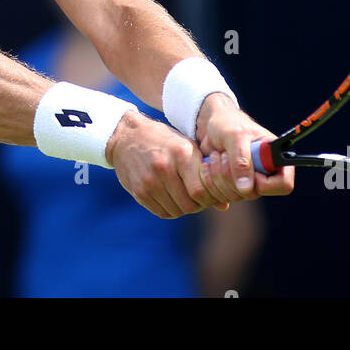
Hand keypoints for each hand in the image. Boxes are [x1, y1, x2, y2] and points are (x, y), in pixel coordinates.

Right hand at [107, 111, 224, 218]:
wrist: (126, 136)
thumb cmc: (164, 141)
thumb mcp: (186, 147)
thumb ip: (205, 173)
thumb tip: (224, 205)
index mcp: (181, 153)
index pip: (201, 190)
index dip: (209, 197)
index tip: (210, 193)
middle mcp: (164, 168)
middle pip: (190, 204)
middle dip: (198, 205)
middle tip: (199, 198)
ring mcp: (149, 181)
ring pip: (177, 210)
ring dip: (185, 208)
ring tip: (185, 196)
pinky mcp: (139, 192)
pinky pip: (162, 212)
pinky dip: (171, 209)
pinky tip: (172, 198)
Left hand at [196, 93, 294, 202]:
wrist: (209, 126)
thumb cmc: (227, 123)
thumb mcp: (234, 136)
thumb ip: (241, 160)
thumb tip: (247, 189)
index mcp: (276, 158)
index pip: (284, 184)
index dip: (264, 182)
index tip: (247, 169)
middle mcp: (265, 173)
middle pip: (254, 194)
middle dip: (233, 176)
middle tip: (223, 154)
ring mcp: (248, 182)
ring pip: (236, 196)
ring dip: (219, 177)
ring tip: (216, 155)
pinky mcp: (232, 186)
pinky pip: (222, 197)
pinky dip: (211, 182)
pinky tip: (209, 165)